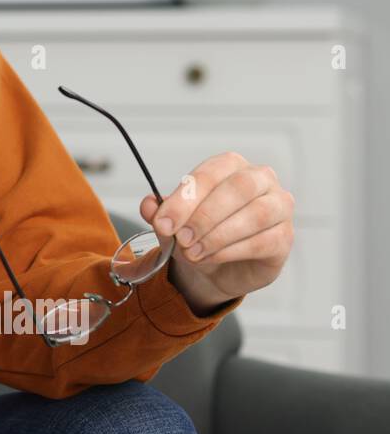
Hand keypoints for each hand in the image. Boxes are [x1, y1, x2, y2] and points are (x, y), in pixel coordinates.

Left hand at [138, 152, 294, 315]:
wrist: (215, 268)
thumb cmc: (196, 234)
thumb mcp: (172, 223)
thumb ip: (160, 213)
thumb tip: (149, 205)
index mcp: (229, 165)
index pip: (210, 173)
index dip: (185, 199)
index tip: (164, 222)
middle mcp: (260, 179)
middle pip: (238, 187)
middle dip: (204, 215)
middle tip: (181, 238)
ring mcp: (278, 207)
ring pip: (255, 214)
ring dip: (218, 235)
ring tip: (192, 252)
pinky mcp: (284, 237)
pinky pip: (263, 241)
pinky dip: (231, 251)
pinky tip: (211, 258)